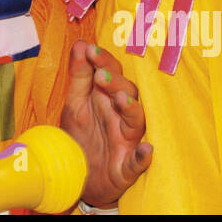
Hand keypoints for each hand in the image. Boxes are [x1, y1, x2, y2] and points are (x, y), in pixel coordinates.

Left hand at [59, 40, 151, 208]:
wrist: (79, 177)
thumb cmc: (82, 136)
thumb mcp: (75, 103)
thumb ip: (78, 76)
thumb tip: (81, 43)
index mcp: (107, 98)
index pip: (111, 73)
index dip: (103, 61)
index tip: (90, 50)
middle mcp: (121, 115)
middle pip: (127, 92)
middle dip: (115, 82)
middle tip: (99, 75)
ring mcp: (127, 140)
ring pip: (136, 121)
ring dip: (131, 109)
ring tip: (120, 99)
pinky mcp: (127, 167)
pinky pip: (138, 162)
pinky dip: (143, 156)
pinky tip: (146, 150)